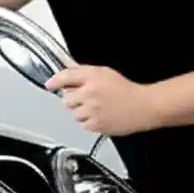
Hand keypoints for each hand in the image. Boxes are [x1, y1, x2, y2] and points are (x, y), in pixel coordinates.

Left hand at [45, 65, 161, 136]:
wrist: (144, 106)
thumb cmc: (126, 90)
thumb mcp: (105, 73)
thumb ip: (84, 72)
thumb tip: (67, 67)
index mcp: (92, 77)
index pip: (65, 77)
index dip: (54, 81)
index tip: (49, 85)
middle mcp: (90, 93)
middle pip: (66, 100)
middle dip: (73, 100)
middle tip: (87, 99)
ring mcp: (92, 110)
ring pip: (74, 114)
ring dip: (82, 112)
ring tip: (97, 108)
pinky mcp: (96, 124)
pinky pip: (83, 125)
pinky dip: (90, 122)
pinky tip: (102, 116)